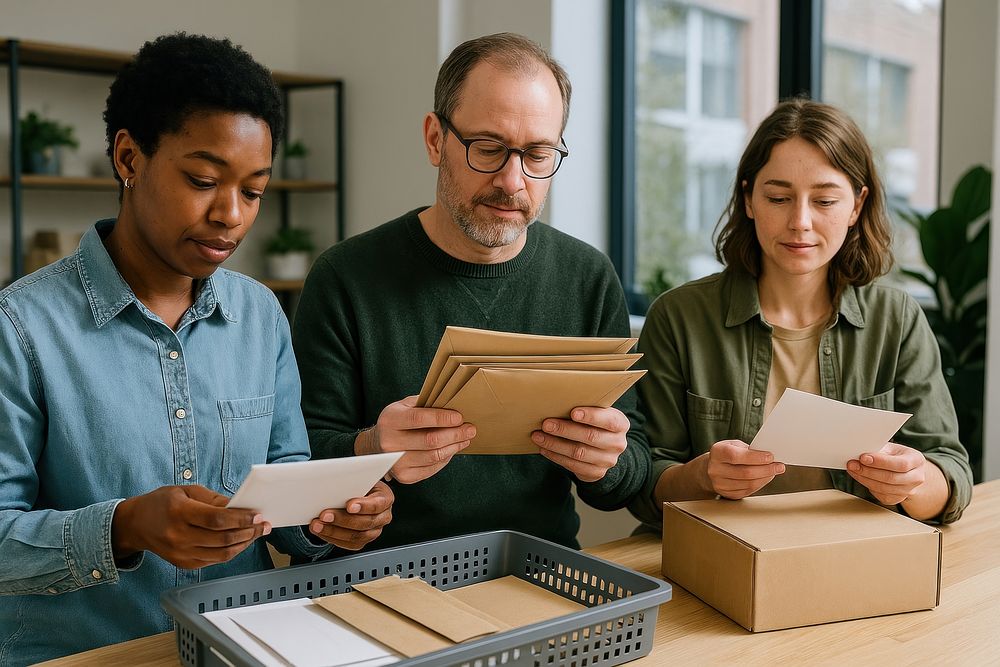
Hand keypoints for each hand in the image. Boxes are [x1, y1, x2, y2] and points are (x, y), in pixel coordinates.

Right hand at [112, 485, 269, 569]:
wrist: (136, 524)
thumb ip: (214, 500)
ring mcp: (180, 554)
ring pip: (222, 554)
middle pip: (222, 539)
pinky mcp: (184, 564)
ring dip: (244, 544)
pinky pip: (214, 560)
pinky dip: (231, 552)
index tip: (257, 515)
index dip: (240, 519)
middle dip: (249, 532)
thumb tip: (240, 507)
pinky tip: (240, 542)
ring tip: (257, 534)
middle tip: (264, 525)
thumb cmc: (163, 502)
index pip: (216, 519)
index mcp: (179, 512)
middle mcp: (178, 536)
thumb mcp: (186, 491)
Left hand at [308, 481, 393, 549]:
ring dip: (334, 531)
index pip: (377, 504)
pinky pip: (349, 544)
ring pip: (356, 537)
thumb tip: (337, 481)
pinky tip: (321, 531)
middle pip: (365, 523)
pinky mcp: (363, 540)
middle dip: (342, 519)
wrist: (357, 494)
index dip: (363, 506)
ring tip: (318, 524)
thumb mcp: (360, 478)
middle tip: (325, 515)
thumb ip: (353, 481)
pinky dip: (332, 538)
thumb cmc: (359, 484)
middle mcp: (383, 516)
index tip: (349, 505)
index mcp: (385, 498)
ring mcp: (374, 531)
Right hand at [356, 396, 474, 483]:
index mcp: (390, 420)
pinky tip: (452, 449)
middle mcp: (390, 443)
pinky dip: (446, 458)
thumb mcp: (405, 406)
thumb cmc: (397, 421)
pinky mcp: (404, 476)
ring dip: (454, 447)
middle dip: (455, 434)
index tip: (459, 417)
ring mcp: (395, 463)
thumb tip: (454, 404)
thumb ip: (426, 403)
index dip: (442, 418)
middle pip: (430, 441)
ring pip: (434, 456)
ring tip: (465, 439)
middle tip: (470, 429)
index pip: (419, 419)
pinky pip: (432, 468)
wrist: (377, 445)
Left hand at [531, 407, 628, 481]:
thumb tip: (558, 401)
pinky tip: (544, 449)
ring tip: (538, 436)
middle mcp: (617, 443)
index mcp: (620, 424)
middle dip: (565, 430)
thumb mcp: (599, 413)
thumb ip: (587, 408)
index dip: (591, 416)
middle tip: (546, 424)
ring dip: (555, 444)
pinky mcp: (596, 473)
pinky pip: (573, 466)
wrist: (605, 449)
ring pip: (578, 453)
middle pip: (590, 437)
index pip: (608, 420)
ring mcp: (608, 460)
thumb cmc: (596, 424)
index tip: (573, 412)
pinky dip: (556, 456)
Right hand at [703, 440, 784, 499]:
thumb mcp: (734, 445)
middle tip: (779, 466)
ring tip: (774, 471)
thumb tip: (769, 457)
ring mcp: (720, 484)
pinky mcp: (726, 494)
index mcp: (717, 453)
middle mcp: (715, 469)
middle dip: (766, 469)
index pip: (735, 456)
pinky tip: (765, 478)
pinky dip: (760, 484)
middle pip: (745, 473)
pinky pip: (748, 491)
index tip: (771, 457)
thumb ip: (748, 450)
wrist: (712, 468)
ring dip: (765, 478)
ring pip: (749, 484)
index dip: (755, 457)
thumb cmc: (727, 454)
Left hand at [846, 442, 925, 505]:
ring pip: (884, 488)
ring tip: (853, 469)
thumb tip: (860, 451)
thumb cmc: (897, 456)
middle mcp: (916, 477)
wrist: (907, 471)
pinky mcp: (897, 499)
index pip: (900, 464)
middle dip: (868, 471)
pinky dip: (867, 486)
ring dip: (864, 479)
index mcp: (917, 460)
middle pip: (891, 478)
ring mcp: (908, 490)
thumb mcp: (891, 448)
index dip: (880, 462)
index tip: (863, 457)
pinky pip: (881, 495)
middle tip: (853, 464)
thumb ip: (879, 449)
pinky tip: (860, 477)